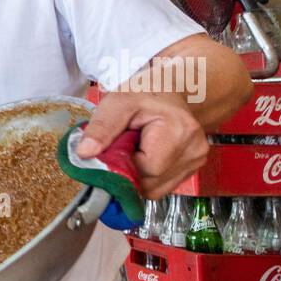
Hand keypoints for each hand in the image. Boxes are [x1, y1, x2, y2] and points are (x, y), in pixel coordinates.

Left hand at [75, 91, 209, 198]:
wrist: (171, 90)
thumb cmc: (147, 92)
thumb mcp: (118, 101)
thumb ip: (101, 127)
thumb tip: (84, 153)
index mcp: (179, 132)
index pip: (146, 170)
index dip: (123, 163)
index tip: (117, 145)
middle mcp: (194, 151)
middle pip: (149, 184)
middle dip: (129, 170)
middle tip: (126, 145)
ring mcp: (195, 162)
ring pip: (154, 190)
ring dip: (137, 175)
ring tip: (137, 148)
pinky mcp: (191, 169)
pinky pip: (160, 187)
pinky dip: (147, 176)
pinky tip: (146, 155)